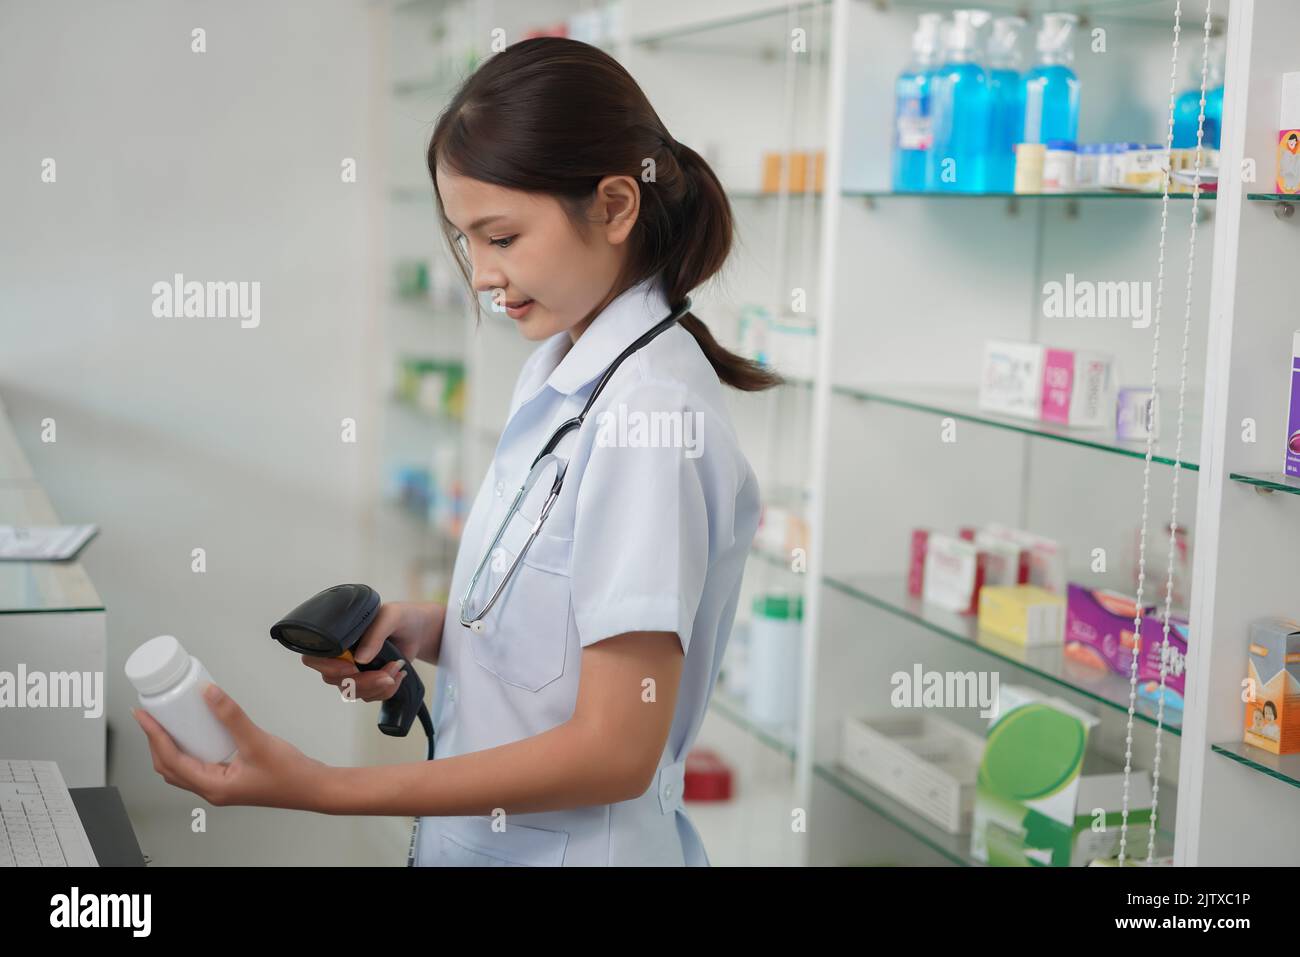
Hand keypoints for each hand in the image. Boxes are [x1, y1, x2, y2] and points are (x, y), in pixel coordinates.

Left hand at [133, 683, 329, 810]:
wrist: (312, 787)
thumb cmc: (290, 775)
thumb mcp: (258, 741)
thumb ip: (232, 716)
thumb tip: (208, 693)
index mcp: (212, 786)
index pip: (170, 759)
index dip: (153, 736)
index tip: (143, 715)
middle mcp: (212, 789)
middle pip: (169, 767)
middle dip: (155, 741)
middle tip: (149, 716)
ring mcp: (220, 785)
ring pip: (182, 767)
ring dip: (169, 746)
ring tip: (166, 723)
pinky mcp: (230, 778)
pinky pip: (198, 764)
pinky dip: (188, 748)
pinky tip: (197, 732)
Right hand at [300, 601, 443, 702]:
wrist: (419, 631)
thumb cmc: (401, 617)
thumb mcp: (390, 616)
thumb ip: (375, 634)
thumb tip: (359, 660)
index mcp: (338, 637)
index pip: (314, 658)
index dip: (327, 667)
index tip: (351, 668)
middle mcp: (341, 656)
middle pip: (335, 681)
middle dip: (363, 681)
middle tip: (387, 674)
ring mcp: (353, 672)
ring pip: (353, 692)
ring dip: (378, 686)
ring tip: (398, 668)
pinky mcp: (368, 682)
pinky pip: (370, 696)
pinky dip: (387, 690)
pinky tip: (399, 674)